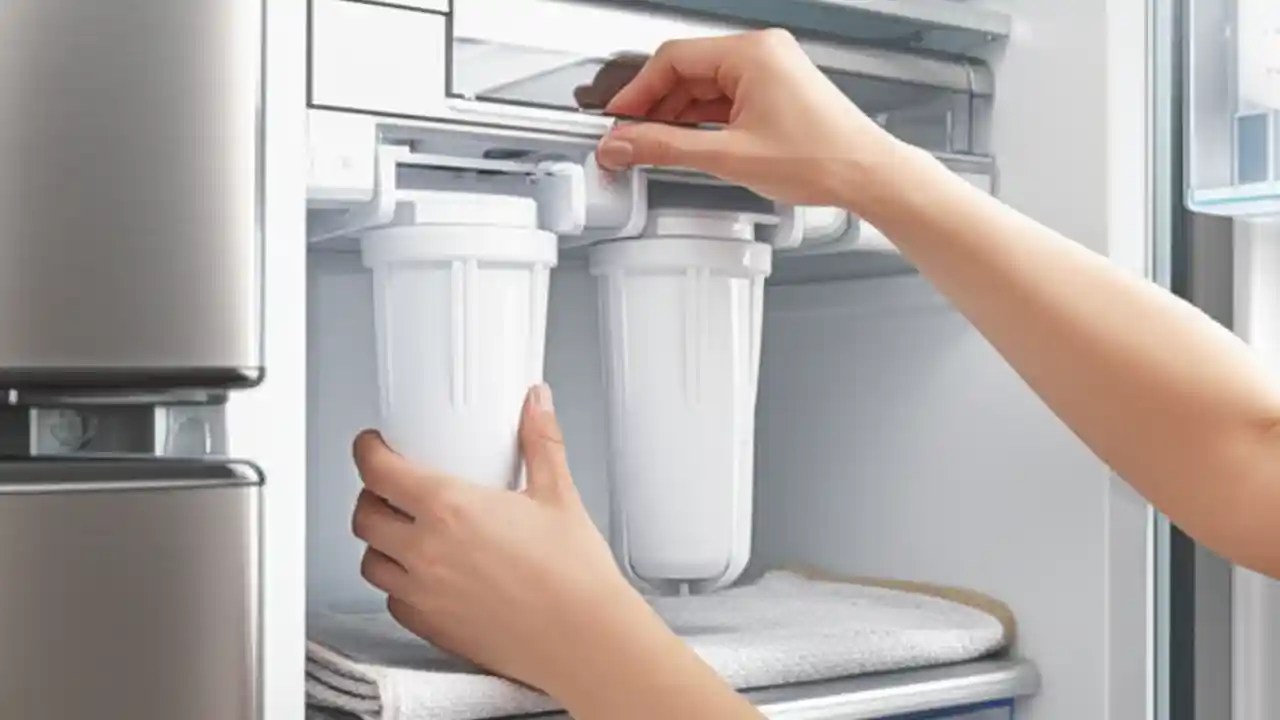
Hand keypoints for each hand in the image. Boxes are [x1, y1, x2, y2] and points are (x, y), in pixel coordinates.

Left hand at [350, 384, 645, 694]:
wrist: (584, 639)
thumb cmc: (574, 574)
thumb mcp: (558, 494)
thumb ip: (540, 441)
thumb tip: (536, 404)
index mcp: (450, 509)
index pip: (379, 472)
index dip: (368, 452)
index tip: (374, 445)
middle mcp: (425, 552)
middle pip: (364, 517)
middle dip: (371, 496)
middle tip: (392, 487)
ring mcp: (423, 594)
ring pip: (370, 562)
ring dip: (380, 542)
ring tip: (405, 532)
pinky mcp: (431, 628)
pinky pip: (393, 601)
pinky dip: (398, 584)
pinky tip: (424, 576)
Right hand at [593, 29, 905, 208]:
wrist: (868, 175)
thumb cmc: (821, 159)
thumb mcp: (729, 156)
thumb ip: (666, 148)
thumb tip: (624, 144)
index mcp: (751, 53)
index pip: (673, 60)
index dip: (637, 92)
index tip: (617, 119)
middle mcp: (762, 52)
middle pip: (686, 70)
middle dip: (655, 106)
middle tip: (628, 138)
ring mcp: (770, 69)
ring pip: (704, 85)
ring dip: (677, 115)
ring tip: (653, 146)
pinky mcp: (776, 89)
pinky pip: (726, 96)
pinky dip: (702, 119)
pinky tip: (686, 142)